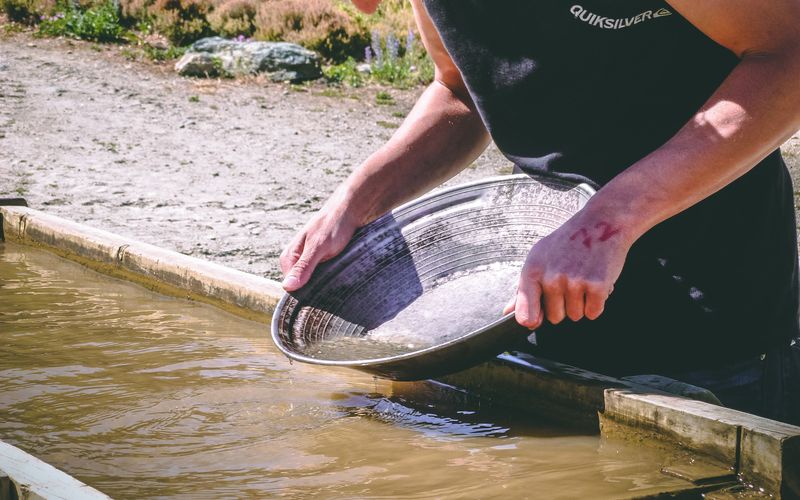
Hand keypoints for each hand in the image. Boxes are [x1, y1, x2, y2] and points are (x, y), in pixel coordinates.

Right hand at [280, 202, 360, 291]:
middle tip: (332, 282)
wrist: (352, 210)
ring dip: (326, 283)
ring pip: (315, 282)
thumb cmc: (334, 225)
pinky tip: (341, 274)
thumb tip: (287, 287)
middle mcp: (297, 261)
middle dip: (316, 288)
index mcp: (289, 258)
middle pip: (303, 287)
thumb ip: (304, 266)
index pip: (291, 288)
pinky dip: (333, 277)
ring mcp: (310, 261)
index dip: (305, 294)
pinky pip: (325, 276)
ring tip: (338, 276)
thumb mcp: (319, 247)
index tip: (320, 294)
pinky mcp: (322, 261)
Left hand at [502, 211, 632, 328]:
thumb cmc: (568, 242)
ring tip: (583, 278)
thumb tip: (507, 312)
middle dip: (564, 305)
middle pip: (554, 318)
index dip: (532, 320)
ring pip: (575, 315)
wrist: (601, 222)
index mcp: (532, 271)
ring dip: (581, 303)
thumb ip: (524, 289)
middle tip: (570, 282)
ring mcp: (574, 281)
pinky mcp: (597, 285)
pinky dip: (597, 303)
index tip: (536, 320)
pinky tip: (595, 283)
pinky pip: (593, 312)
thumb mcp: (539, 258)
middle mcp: (551, 277)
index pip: (525, 313)